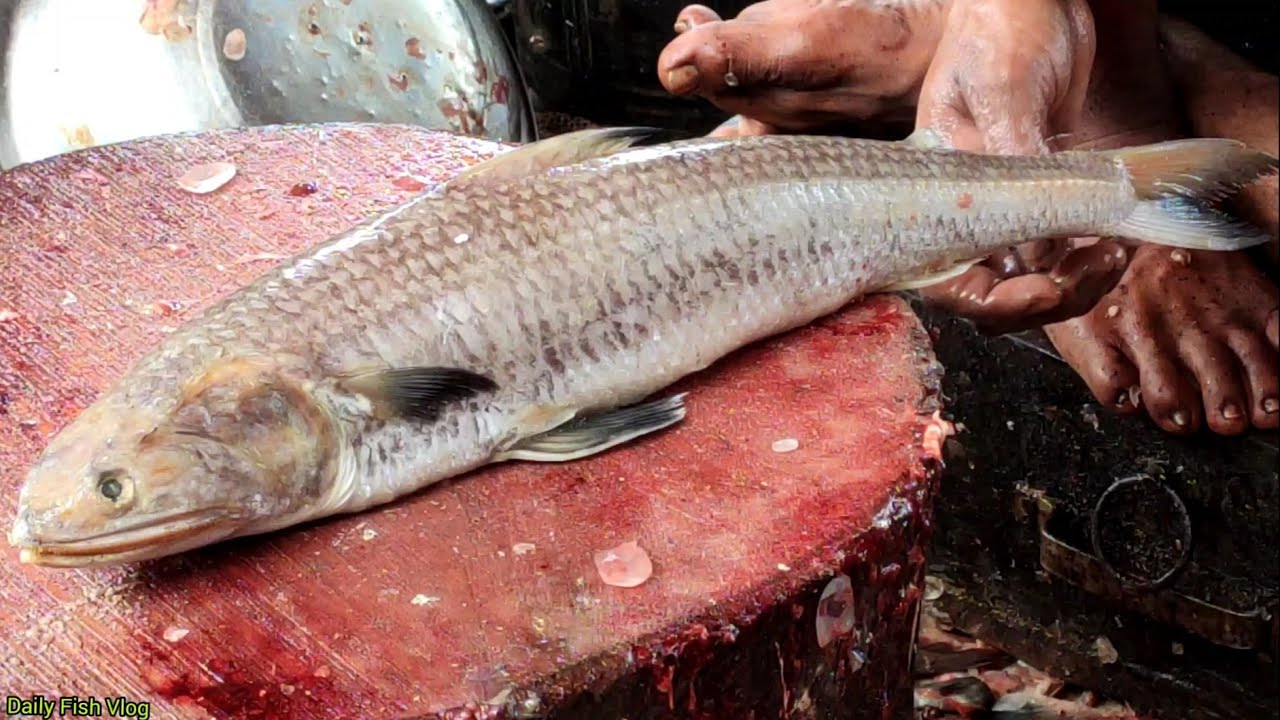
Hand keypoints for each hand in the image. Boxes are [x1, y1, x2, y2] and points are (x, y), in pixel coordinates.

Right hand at [914, 0, 1117, 332]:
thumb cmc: (1001, 28)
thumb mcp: (1003, 95)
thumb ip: (1014, 171)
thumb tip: (1033, 252)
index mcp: (932, 190)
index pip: (947, 274)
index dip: (992, 298)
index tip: (1042, 290)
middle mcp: (963, 206)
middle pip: (992, 289)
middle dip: (1043, 297)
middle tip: (1090, 271)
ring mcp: (1004, 204)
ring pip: (1030, 277)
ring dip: (1074, 281)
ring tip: (1111, 253)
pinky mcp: (1042, 193)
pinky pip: (1061, 246)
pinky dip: (1088, 255)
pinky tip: (1112, 241)